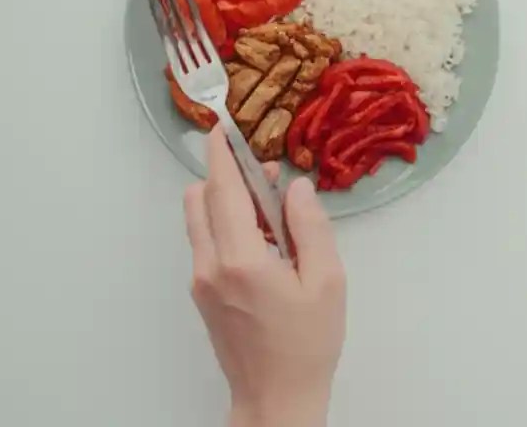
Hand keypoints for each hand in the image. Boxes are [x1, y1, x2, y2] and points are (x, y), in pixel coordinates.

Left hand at [184, 127, 345, 426]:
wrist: (275, 396)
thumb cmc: (306, 345)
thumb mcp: (326, 281)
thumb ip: (311, 227)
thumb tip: (296, 187)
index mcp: (242, 260)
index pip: (222, 191)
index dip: (221, 155)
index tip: (222, 128)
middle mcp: (211, 266)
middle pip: (200, 200)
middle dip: (228, 178)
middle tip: (268, 179)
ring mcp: (201, 282)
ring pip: (200, 221)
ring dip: (226, 203)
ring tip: (271, 216)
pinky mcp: (202, 294)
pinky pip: (206, 244)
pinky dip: (227, 227)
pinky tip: (264, 244)